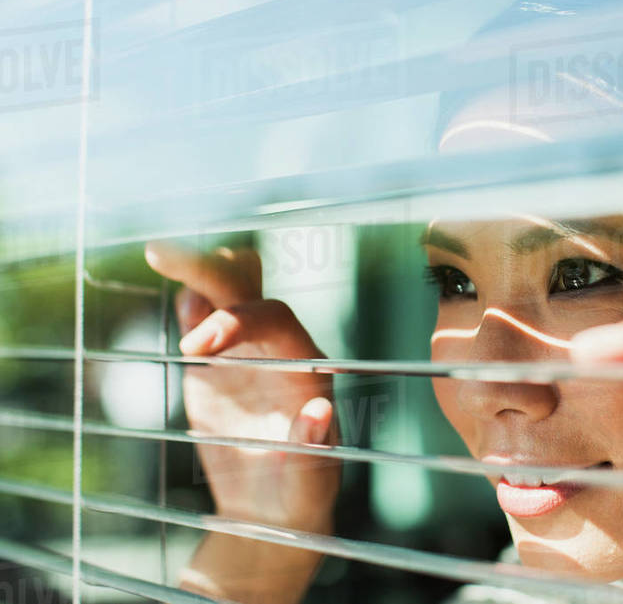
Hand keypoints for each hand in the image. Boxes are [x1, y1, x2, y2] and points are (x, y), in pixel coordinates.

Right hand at [145, 241, 338, 602]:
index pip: (274, 321)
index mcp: (308, 369)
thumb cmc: (301, 502)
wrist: (270, 512)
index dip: (236, 323)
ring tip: (160, 252)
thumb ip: (316, 453)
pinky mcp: (217, 366)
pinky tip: (178, 298)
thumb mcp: (312, 486)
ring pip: (226, 294)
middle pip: (249, 291)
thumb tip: (321, 412)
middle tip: (160, 253)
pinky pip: (204, 320)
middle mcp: (279, 351)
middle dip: (210, 268)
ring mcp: (247, 353)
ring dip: (198, 272)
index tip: (194, 351)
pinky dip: (190, 303)